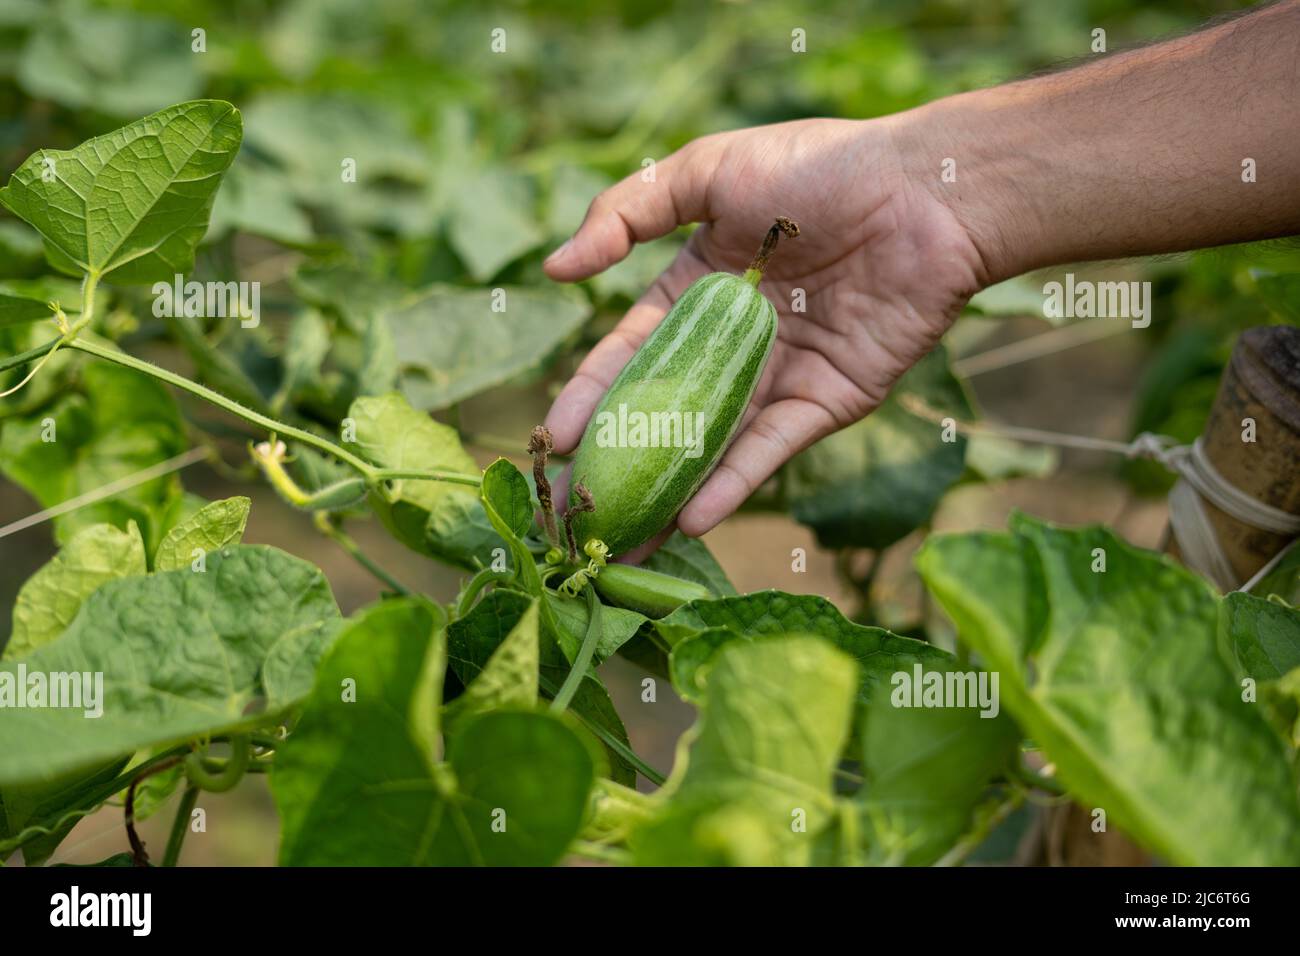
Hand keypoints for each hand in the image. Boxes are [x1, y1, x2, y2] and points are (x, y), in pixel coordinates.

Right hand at [543, 117, 988, 544]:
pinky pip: (773, 449)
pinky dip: (735, 482)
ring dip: (670, 488)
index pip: (630, 351)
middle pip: (666, 409)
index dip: (591, 393)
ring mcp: (780, 375)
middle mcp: (734, 340)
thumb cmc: (815, 169)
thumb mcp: (707, 171)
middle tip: (575, 506)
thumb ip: (626, 212)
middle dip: (621, 457)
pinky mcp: (828, 403)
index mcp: (699, 289)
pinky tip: (693, 518)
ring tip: (623, 536)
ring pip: (715, 441)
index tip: (555, 437)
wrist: (924, 193)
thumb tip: (553, 269)